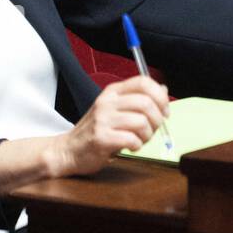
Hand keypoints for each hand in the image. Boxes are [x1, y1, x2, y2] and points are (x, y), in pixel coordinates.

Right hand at [49, 76, 169, 175]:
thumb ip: (138, 100)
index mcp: (113, 91)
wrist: (68, 150)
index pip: (143, 82)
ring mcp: (103, 119)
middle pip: (146, 102)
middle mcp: (107, 102)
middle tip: (153, 130)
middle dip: (157, 119)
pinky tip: (130, 147)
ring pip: (141, 121)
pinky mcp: (101, 138)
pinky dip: (137, 146)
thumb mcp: (116, 110)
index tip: (165, 111)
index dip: (160, 96)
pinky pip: (131, 139)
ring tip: (140, 140)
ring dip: (148, 135)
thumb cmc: (96, 131)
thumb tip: (164, 90)